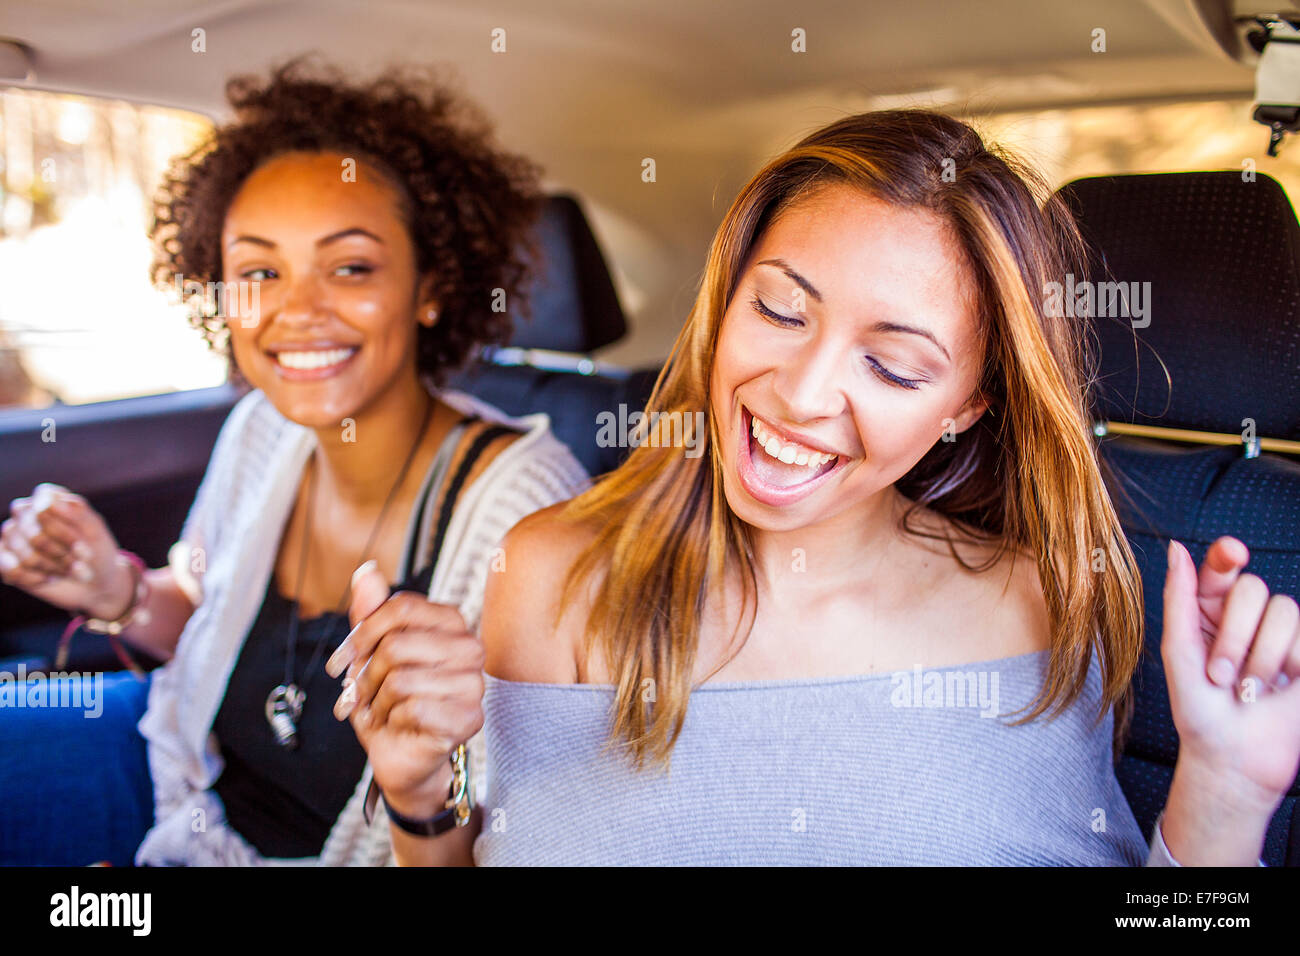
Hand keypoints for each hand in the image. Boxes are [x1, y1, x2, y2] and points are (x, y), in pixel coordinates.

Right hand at [0, 484, 131, 618]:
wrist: (96, 583)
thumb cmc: (97, 551)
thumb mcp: (96, 531)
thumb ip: (78, 513)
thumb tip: (50, 503)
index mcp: (47, 498)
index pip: (44, 505)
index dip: (65, 529)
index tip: (86, 545)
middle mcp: (24, 514)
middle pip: (35, 534)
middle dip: (63, 553)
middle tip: (83, 560)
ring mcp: (11, 537)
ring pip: (26, 556)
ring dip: (55, 568)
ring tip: (72, 570)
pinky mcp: (5, 561)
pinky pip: (14, 571)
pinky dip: (38, 579)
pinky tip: (50, 577)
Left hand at [327, 561, 484, 818]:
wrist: (400, 753)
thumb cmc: (389, 700)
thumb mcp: (371, 654)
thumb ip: (371, 612)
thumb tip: (366, 570)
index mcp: (450, 623)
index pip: (401, 607)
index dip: (363, 632)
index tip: (342, 659)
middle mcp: (470, 648)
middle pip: (397, 644)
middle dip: (366, 674)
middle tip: (359, 693)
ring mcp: (474, 684)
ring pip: (402, 679)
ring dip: (377, 701)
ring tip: (380, 710)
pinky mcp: (470, 718)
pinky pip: (414, 708)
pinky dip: (393, 720)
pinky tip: (398, 724)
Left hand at [1161, 536, 1299, 861]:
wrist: (1233, 758)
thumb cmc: (1198, 709)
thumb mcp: (1179, 653)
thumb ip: (1180, 599)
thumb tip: (1177, 548)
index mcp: (1208, 610)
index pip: (1222, 567)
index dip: (1227, 553)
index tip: (1232, 552)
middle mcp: (1246, 617)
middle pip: (1253, 588)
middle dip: (1234, 634)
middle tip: (1220, 674)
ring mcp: (1281, 636)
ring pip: (1285, 608)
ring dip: (1261, 655)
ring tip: (1245, 689)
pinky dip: (1289, 664)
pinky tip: (1276, 689)